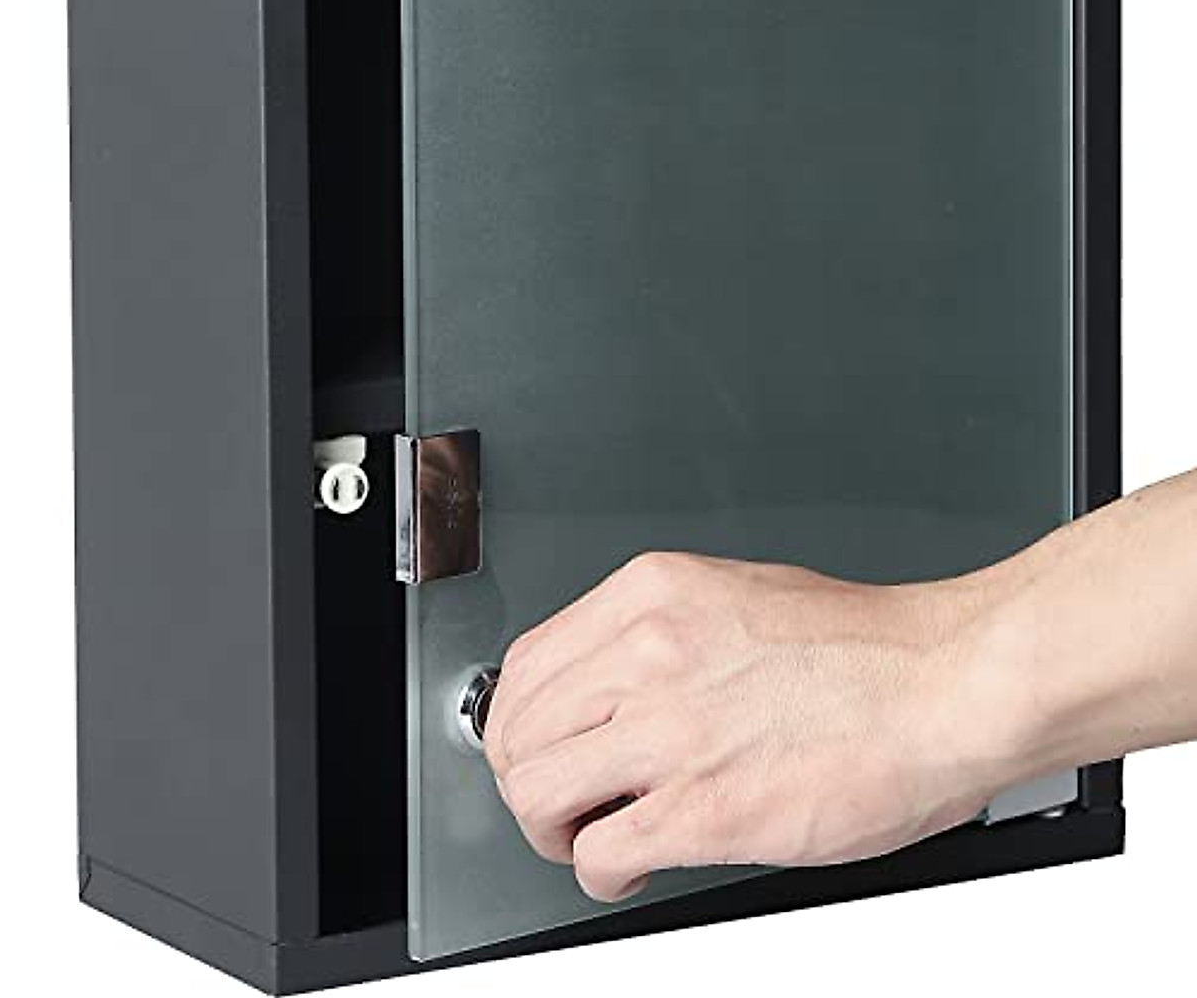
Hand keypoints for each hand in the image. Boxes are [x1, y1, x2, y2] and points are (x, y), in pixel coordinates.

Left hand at [484, 552, 1007, 901]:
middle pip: (519, 729)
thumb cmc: (866, 647)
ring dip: (552, 828)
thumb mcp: (737, 596)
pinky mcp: (705, 807)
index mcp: (653, 595)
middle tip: (557, 800)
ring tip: (587, 835)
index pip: (528, 663)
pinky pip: (599, 851)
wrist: (946, 685)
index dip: (519, 719)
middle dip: (527, 777)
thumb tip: (612, 679)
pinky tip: (629, 864)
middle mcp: (647, 653)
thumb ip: (659, 633)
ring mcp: (671, 729)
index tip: (535, 743)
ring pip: (537, 790)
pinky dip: (598, 870)